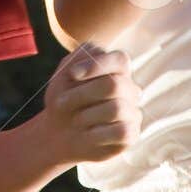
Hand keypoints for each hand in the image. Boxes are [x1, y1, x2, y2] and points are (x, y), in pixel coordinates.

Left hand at [44, 44, 139, 165]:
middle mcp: (129, 90)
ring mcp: (132, 112)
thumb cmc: (62, 104)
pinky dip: (98, 134)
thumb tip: (99, 54)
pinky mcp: (131, 135)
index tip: (72, 74)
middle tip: (61, 103)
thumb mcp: (63, 77)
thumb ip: (78, 59)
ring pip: (116, 108)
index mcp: (117, 71)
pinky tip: (86, 135)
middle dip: (83, 94)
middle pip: (114, 85)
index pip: (120, 60)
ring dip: (87, 115)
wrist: (57, 137)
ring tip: (73, 121)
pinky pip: (122, 131)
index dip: (97, 65)